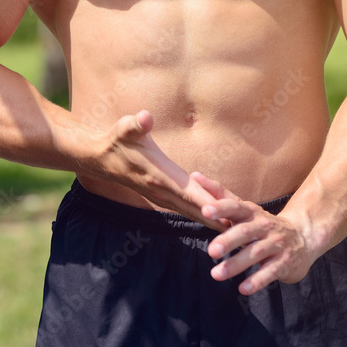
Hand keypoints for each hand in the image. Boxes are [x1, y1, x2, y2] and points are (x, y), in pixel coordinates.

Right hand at [82, 110, 235, 229]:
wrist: (101, 159)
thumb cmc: (117, 140)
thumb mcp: (124, 128)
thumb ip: (136, 124)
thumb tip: (144, 117)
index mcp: (160, 176)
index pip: (189, 192)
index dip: (208, 202)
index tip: (228, 213)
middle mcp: (162, 191)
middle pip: (196, 209)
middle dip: (219, 218)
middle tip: (245, 229)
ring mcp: (162, 197)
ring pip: (192, 213)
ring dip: (212, 220)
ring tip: (238, 229)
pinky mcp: (162, 197)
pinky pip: (186, 210)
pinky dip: (202, 216)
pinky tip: (215, 220)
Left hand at [192, 171, 314, 293]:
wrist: (302, 238)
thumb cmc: (262, 224)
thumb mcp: (245, 209)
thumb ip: (220, 196)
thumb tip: (194, 175)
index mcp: (252, 212)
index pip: (236, 207)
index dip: (221, 208)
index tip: (205, 210)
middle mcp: (265, 226)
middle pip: (245, 232)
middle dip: (228, 240)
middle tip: (212, 251)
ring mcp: (276, 244)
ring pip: (256, 253)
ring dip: (236, 264)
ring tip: (217, 274)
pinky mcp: (284, 263)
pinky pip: (270, 272)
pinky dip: (256, 281)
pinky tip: (243, 289)